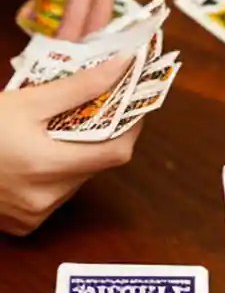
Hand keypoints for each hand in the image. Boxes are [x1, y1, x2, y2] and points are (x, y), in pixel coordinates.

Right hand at [0, 59, 141, 235]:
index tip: (134, 102)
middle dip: (102, 136)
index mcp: (46, 166)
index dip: (132, 126)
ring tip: (62, 128)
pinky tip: (38, 154)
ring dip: (78, 154)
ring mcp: (33, 215)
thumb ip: (79, 87)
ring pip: (77, 180)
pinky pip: (55, 196)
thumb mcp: (25, 100)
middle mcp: (44, 198)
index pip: (117, 152)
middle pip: (96, 165)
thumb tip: (122, 67)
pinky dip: (55, 174)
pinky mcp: (23, 225)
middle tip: (100, 108)